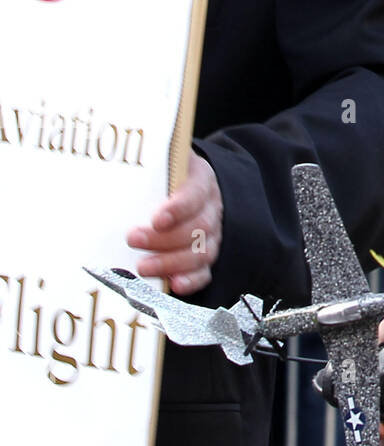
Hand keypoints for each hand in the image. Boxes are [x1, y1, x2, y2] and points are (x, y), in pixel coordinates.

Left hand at [127, 150, 222, 294]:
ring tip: (142, 267)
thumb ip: (144, 162)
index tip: (156, 219)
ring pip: (202, 252)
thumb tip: (110, 163)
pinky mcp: (205, 254)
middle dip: (165, 239)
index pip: (195, 194)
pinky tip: (173, 285)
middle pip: (198, 226)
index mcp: (200, 180)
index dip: (178, 209)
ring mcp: (212, 233)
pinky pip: (205, 271)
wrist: (183, 183)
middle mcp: (211, 207)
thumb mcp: (159, 160)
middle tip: (133, 240)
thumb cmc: (164, 174)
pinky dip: (191, 280)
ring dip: (171, 263)